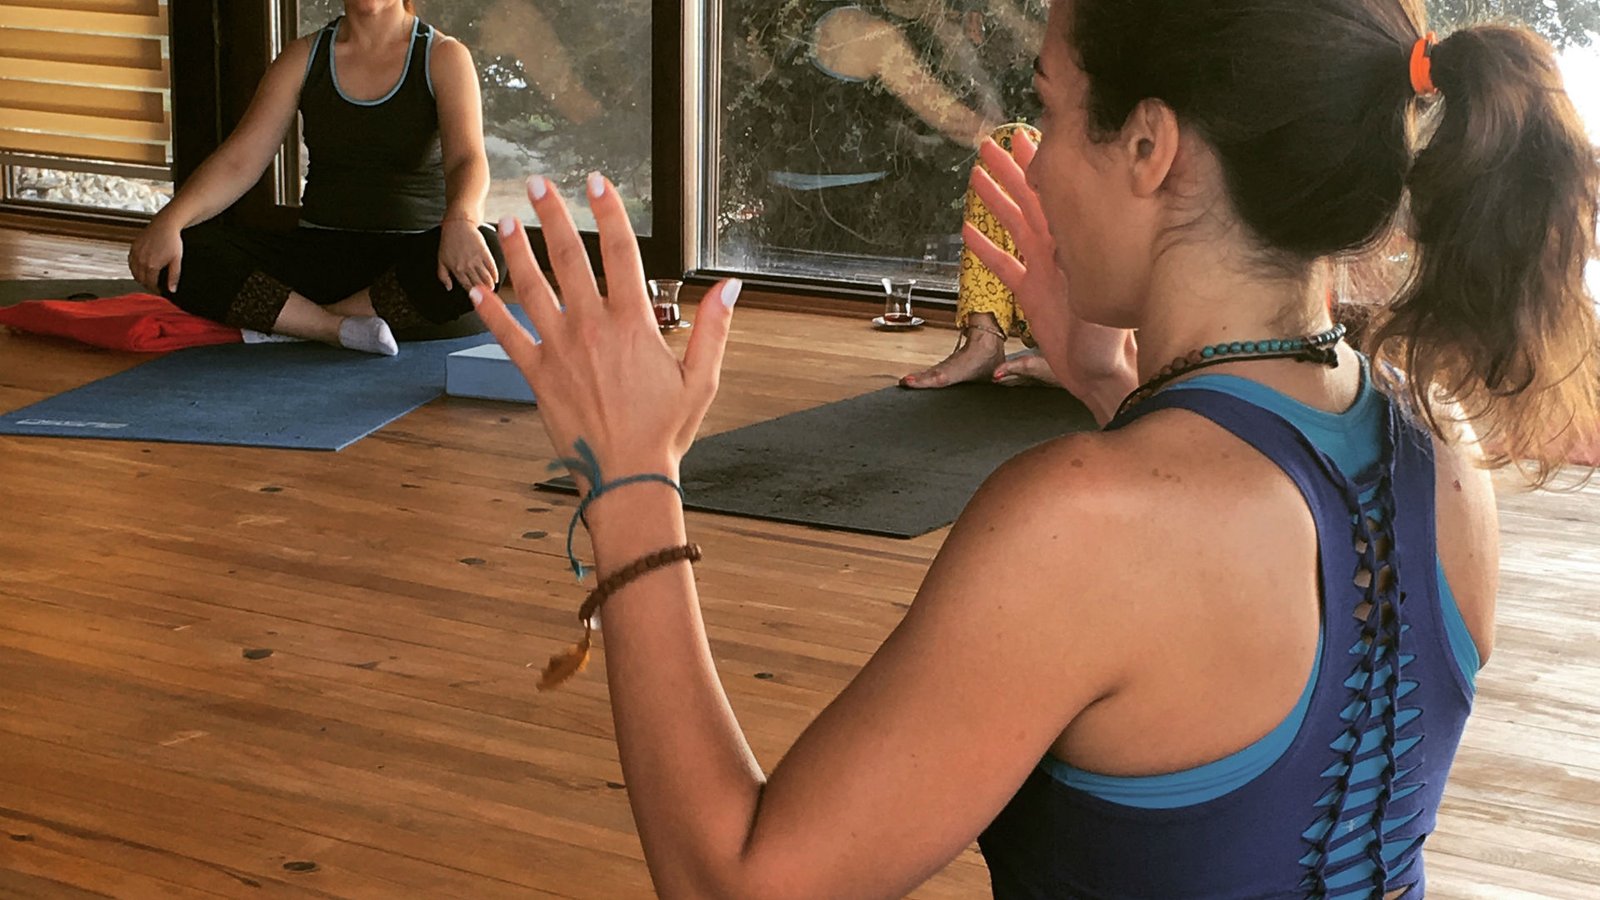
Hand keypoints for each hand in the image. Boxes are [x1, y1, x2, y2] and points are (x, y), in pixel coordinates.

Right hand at [128, 220, 183, 292]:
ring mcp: (135, 253)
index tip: (159, 291)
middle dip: (147, 285)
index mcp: (151, 265)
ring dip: (139, 277)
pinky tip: (141, 268)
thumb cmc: (172, 241)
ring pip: (133, 272)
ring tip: (148, 279)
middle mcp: (140, 260)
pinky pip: (130, 262)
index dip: (155, 289)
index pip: (150, 283)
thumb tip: (172, 290)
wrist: (165, 224)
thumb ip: (174, 277)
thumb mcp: (177, 261)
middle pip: (140, 279)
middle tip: (154, 287)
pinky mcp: (133, 247)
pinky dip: (135, 268)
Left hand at [437, 219, 499, 291]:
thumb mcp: (441, 260)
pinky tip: (496, 278)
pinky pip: (492, 267)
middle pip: (478, 284)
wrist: (458, 225)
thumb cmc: (449, 242)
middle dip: (484, 292)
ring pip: (486, 278)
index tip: (478, 298)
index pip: (467, 287)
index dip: (474, 294)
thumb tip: (448, 288)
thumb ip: (443, 276)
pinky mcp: (484, 253)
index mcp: (456, 270)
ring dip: (490, 285)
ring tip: (492, 288)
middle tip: (488, 296)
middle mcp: (467, 267)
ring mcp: (476, 260)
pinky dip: (495, 274)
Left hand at [470, 173, 740, 495]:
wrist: (626, 475)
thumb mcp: (702, 379)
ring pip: (533, 289)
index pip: (622, 252)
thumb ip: (714, 327)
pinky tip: (476, 290)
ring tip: (507, 222)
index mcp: (633, 324)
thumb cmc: (665, 430)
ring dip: (518, 252)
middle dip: (552, 215)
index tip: (597, 182)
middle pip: (570, 258)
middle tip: (538, 184)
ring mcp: (560, 350)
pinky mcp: (538, 376)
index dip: (609, 211)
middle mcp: (592, 328)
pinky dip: (490, 312)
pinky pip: (508, 337)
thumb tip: (731, 286)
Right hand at [964, 133, 1136, 420]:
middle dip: (1012, 171)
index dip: (1042, 166)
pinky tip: (968, 231)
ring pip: (1016, 226)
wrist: (1104, 376)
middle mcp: (1063, 252)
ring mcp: (1046, 271)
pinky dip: (986, 249)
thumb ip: (1091, 276)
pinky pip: (1005, 265)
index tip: (1027, 136)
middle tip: (990, 144)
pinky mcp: (1032, 295)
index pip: (1059, 195)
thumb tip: (1078, 246)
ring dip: (995, 200)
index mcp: (1081, 246)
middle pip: (1032, 201)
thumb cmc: (1114, 342)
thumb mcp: (1105, 301)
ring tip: (975, 175)